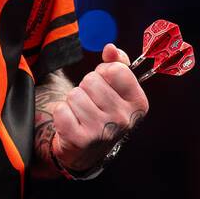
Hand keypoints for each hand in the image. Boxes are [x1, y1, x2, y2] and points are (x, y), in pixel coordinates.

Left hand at [51, 44, 148, 172]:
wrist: (88, 150)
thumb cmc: (104, 110)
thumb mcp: (117, 88)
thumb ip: (117, 63)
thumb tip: (110, 48)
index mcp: (138, 104)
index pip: (115, 70)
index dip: (104, 73)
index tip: (106, 85)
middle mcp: (124, 119)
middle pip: (91, 80)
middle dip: (87, 87)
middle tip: (92, 103)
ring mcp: (103, 131)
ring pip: (75, 94)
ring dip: (74, 101)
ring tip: (82, 113)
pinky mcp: (80, 139)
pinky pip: (61, 109)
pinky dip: (62, 113)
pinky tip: (72, 123)